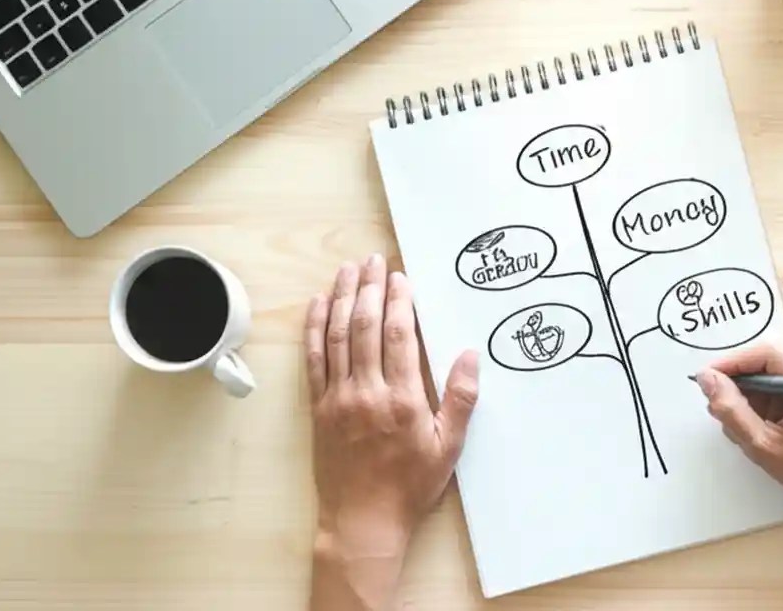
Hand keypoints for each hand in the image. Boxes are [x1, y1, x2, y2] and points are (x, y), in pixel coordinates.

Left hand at [304, 255, 478, 607]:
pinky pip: (314, 360)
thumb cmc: (410, 487)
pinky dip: (314, 329)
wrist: (363, 522)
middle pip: (363, 326)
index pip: (398, 335)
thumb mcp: (448, 447)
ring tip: (347, 270)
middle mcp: (367, 392)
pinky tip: (317, 306)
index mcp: (402, 399)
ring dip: (340, 298)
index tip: (400, 277)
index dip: (398, 301)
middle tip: (373, 260)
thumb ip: (460, 400)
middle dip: (369, 288)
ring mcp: (338, 398)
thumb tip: (469, 356)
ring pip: (336, 336)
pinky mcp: (318, 408)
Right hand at [694, 344, 782, 526]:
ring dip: (765, 392)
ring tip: (758, 425)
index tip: (708, 379)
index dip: (733, 362)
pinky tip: (780, 422)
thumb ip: (732, 411)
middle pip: (776, 361)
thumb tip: (707, 379)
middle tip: (727, 411)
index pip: (768, 353)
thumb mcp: (766, 448)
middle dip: (747, 384)